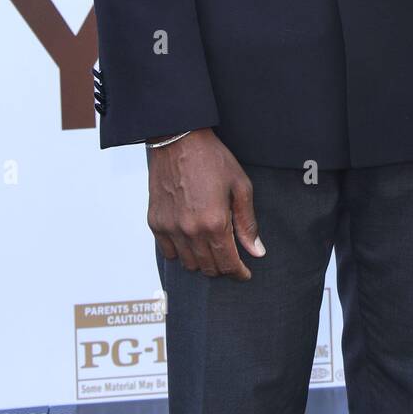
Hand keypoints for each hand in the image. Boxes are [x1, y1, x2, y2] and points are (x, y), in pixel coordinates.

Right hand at [147, 128, 264, 279]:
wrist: (178, 139)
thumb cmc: (212, 159)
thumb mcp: (240, 186)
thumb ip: (247, 223)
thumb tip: (256, 251)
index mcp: (214, 222)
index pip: (228, 264)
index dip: (239, 273)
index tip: (245, 274)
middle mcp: (190, 231)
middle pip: (209, 268)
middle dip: (223, 268)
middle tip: (231, 260)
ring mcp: (170, 229)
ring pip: (188, 264)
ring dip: (203, 262)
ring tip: (212, 249)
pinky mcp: (155, 223)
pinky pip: (168, 253)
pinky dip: (181, 253)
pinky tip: (191, 242)